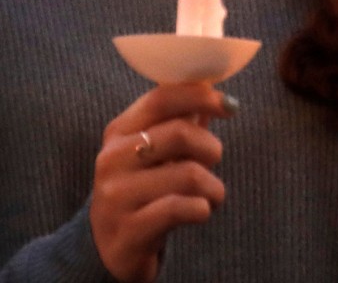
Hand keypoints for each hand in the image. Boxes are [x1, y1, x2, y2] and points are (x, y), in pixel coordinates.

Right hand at [90, 83, 235, 282]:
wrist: (106, 246)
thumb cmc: (142, 189)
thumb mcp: (153, 152)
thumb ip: (179, 120)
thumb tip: (214, 91)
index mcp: (119, 132)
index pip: (161, 98)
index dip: (201, 96)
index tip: (230, 106)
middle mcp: (112, 159)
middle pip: (181, 133)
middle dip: (211, 148)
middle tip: (213, 163)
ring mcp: (115, 196)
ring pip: (189, 175)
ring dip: (214, 187)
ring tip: (210, 195)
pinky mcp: (127, 230)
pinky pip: (182, 209)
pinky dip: (203, 208)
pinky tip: (200, 211)